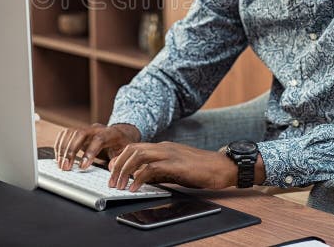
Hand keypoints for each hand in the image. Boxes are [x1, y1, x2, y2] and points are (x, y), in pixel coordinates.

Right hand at [53, 123, 140, 170]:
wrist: (120, 134)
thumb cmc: (122, 145)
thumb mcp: (126, 152)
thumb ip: (119, 159)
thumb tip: (111, 166)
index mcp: (111, 133)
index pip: (99, 139)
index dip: (90, 152)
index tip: (83, 166)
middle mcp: (97, 128)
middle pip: (81, 134)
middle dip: (71, 151)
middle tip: (66, 167)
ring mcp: (86, 129)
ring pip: (71, 133)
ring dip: (63, 149)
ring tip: (61, 165)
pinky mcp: (78, 132)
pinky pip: (65, 134)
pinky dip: (60, 144)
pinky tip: (58, 157)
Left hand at [107, 141, 237, 190]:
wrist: (222, 167)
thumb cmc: (201, 169)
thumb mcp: (176, 168)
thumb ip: (160, 171)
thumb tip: (143, 179)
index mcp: (163, 147)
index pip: (135, 147)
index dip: (120, 158)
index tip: (112, 171)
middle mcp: (164, 147)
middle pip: (132, 149)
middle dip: (118, 165)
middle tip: (112, 181)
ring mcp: (170, 153)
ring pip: (138, 155)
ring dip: (124, 170)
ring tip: (119, 185)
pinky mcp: (176, 163)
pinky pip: (151, 167)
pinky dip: (139, 177)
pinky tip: (134, 187)